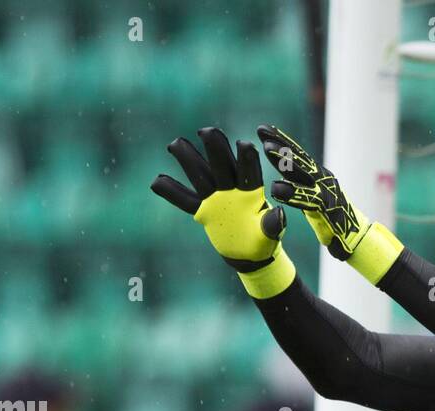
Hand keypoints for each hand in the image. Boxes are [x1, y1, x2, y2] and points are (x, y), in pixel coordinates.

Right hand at [151, 127, 295, 297]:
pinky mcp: (203, 211)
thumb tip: (279, 214)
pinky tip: (156, 181)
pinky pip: (184, 200)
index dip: (246, 158)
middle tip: (205, 132)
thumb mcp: (269, 235)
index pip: (249, 171)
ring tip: (175, 144)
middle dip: (215, 147)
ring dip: (188, 158)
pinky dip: (171, 192)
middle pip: (222, 164)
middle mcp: (231, 189)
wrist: (249, 254)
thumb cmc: (263, 242)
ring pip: (200, 173)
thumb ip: (272, 224)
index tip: (243, 144)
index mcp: (251, 193)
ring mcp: (215, 198)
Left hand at [257, 124, 402, 283]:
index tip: (263, 129)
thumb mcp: (312, 198)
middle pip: (299, 158)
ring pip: (304, 172)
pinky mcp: (328, 208)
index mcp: (318, 176)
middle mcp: (323, 179)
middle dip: (280, 143)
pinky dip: (291, 194)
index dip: (281, 140)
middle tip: (261, 131)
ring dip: (285, 160)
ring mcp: (326, 192)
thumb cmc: (331, 220)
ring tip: (267, 150)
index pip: (297, 155)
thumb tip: (283, 170)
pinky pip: (307, 199)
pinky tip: (276, 189)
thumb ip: (299, 185)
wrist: (354, 239)